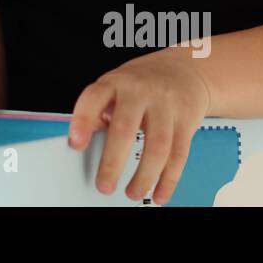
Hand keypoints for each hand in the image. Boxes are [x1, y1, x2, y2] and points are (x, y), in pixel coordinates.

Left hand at [69, 49, 210, 204]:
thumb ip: (100, 109)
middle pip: (125, 128)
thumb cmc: (143, 81)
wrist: (187, 68)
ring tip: (131, 193)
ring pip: (157, 146)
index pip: (93, 98)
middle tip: (104, 185)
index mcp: (116, 82)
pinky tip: (158, 194)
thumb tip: (87, 138)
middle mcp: (140, 91)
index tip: (75, 144)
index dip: (83, 121)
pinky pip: (179, 155)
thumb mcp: (115, 85)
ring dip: (143, 176)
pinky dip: (168, 179)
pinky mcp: (187, 121)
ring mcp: (166, 106)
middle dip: (113, 162)